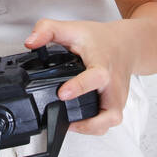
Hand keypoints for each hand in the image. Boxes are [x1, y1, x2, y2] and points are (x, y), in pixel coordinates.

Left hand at [23, 19, 133, 135]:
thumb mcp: (73, 28)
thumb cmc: (101, 39)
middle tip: (67, 121)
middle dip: (90, 122)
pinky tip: (79, 123)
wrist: (127, 45)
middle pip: (111, 112)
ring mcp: (117, 98)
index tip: (62, 93)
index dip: (79, 87)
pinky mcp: (117, 105)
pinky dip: (95, 127)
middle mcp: (113, 85)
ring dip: (92, 128)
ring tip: (71, 124)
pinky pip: (109, 123)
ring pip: (111, 121)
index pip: (96, 77)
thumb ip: (48, 30)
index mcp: (102, 64)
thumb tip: (30, 42)